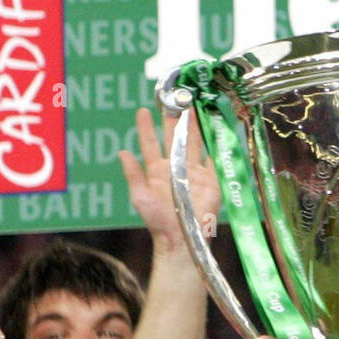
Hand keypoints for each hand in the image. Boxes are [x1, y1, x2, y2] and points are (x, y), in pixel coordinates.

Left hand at [119, 107, 220, 256]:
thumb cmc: (158, 222)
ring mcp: (194, 173)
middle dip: (173, 117)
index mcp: (157, 171)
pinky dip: (216, 144)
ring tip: (193, 104)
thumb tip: (122, 152)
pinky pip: (214, 159)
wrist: (181, 240)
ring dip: (194, 125)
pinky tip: (216, 127)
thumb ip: (133, 175)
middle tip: (173, 97)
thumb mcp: (140, 197)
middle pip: (174, 137)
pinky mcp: (211, 181)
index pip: (151, 143)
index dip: (146, 127)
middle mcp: (176, 168)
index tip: (143, 110)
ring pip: (194, 142)